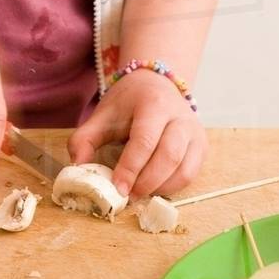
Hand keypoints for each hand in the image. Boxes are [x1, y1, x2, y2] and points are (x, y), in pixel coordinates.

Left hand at [67, 71, 207, 198]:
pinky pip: (191, 174)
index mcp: (154, 103)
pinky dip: (173, 186)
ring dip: (161, 187)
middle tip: (128, 195)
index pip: (145, 139)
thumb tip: (77, 167)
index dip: (131, 167)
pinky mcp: (201, 146)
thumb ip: (85, 138)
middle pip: (169, 155)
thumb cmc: (128, 102)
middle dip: (147, 181)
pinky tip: (154, 187)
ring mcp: (194, 131)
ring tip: (139, 193)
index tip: (118, 187)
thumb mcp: (103, 113)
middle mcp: (180, 116)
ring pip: (184, 168)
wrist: (156, 83)